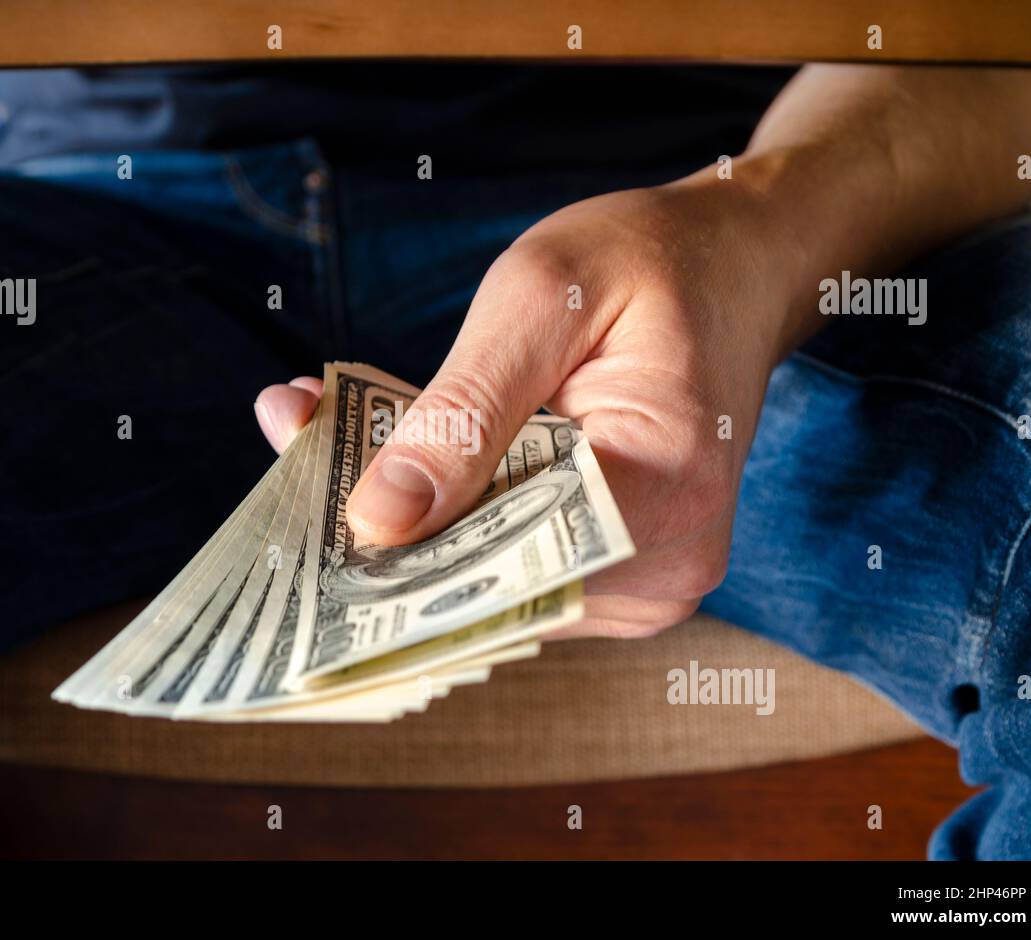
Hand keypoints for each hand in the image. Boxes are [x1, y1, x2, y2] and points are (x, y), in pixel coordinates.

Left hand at [255, 173, 794, 638]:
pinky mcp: (618, 578)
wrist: (731, 268)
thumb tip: (378, 518)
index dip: (399, 544)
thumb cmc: (646, 262)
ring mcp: (647, 583)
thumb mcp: (539, 298)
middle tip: (299, 436)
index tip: (307, 494)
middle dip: (386, 522)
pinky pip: (511, 567)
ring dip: (410, 518)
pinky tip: (408, 452)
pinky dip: (451, 517)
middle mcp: (666, 566)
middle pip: (488, 586)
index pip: (505, 561)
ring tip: (342, 426)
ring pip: (488, 584)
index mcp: (666, 488)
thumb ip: (462, 409)